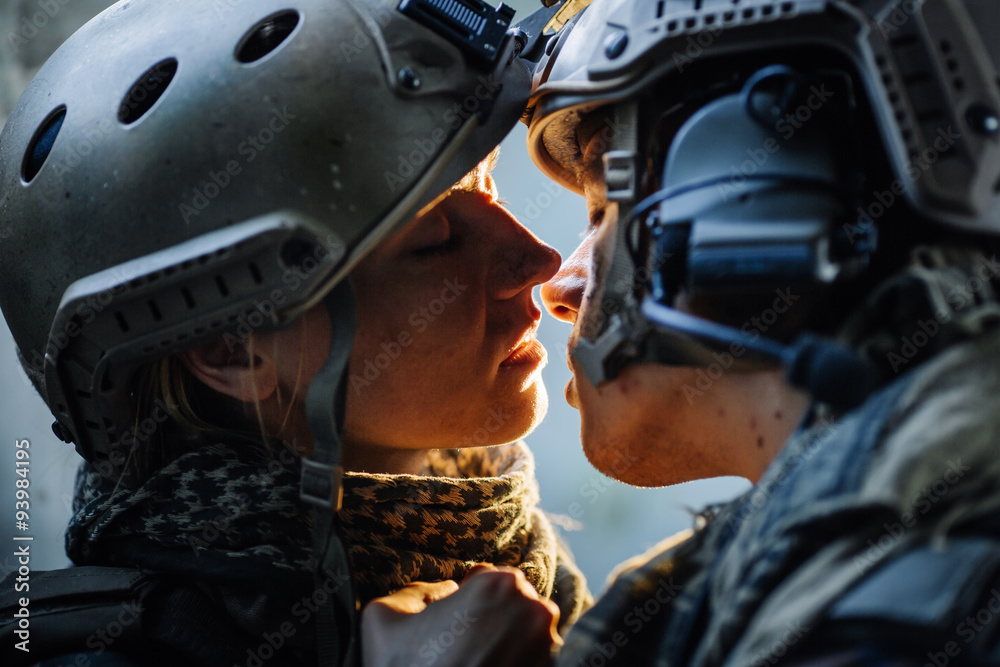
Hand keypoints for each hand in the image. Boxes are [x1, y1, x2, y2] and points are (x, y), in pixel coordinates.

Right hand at [361, 565, 560, 666]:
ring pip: (524, 636)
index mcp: (498, 584)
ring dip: (505, 646)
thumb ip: (414, 591)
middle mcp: (534, 610)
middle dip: (488, 623)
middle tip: (460, 651)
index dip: (464, 600)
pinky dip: (515, 666)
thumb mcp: (383, 617)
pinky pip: (534, 662)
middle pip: (509, 606)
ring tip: (474, 665)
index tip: (452, 625)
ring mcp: (549, 648)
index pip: (485, 579)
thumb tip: (443, 592)